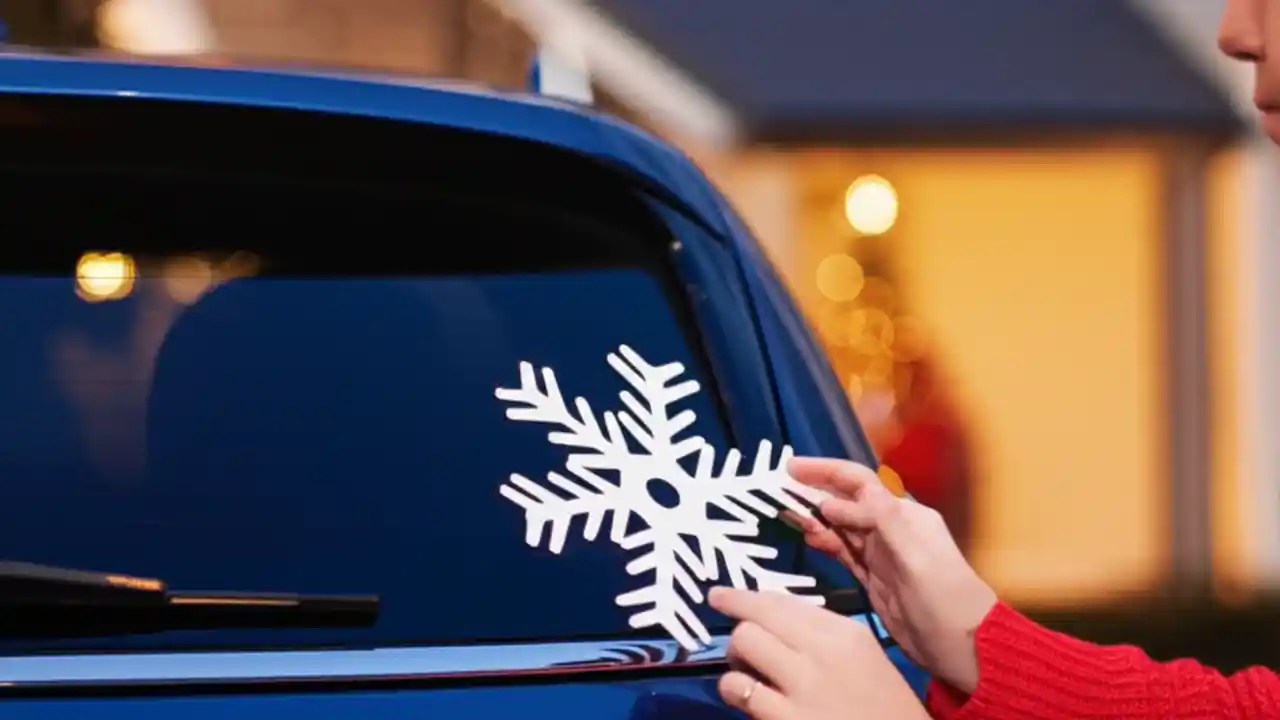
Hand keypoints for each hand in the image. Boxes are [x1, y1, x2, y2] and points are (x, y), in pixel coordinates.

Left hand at [709, 586, 928, 719]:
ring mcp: (802, 687)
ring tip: (746, 675)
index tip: (720, 596)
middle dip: (739, 629)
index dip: (743, 596)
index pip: (781, 601)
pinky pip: (738, 690)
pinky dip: (735, 691)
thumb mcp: (863, 655)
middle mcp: (822, 652)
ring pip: (742, 646)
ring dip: (735, 661)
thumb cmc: (884, 707)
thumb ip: (820, 631)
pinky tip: (748, 699)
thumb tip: (768, 613)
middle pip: (755, 619)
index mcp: (844, 632)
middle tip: (740, 647)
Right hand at [786, 456, 996, 693]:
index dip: (826, 472)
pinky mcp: (873, 578)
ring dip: (814, 516)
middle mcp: (892, 528)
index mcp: (905, 516)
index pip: (859, 482)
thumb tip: (829, 501)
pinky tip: (806, 536)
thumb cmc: (946, 599)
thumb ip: (878, 522)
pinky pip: (843, 551)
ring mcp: (881, 554)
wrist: (965, 647)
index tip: (791, 468)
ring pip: (840, 525)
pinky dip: (824, 541)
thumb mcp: (916, 557)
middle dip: (814, 490)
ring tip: (783, 511)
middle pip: (846, 500)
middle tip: (777, 488)